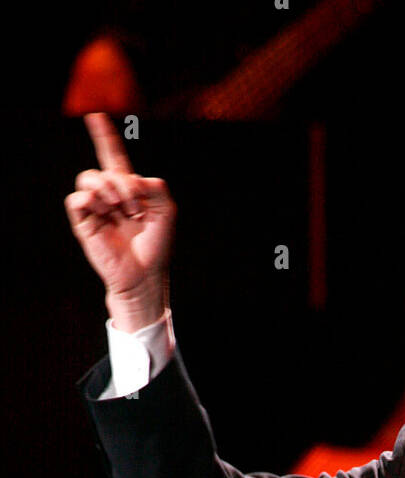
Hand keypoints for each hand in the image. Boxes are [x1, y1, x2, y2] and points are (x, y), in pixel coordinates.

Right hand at [64, 112, 174, 327]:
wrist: (146, 274)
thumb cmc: (156, 245)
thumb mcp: (166, 211)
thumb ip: (156, 187)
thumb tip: (132, 178)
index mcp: (127, 189)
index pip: (112, 157)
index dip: (104, 136)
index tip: (95, 116)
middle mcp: (108, 195)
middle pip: (106, 169)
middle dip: (124, 184)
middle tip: (137, 208)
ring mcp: (95, 208)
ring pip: (88, 178)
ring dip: (108, 190)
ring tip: (121, 211)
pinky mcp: (84, 223)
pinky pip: (77, 199)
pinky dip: (90, 200)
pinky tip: (104, 212)